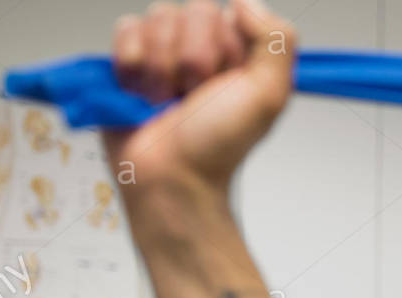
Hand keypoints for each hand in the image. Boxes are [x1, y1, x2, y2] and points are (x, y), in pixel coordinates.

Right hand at [102, 0, 295, 194]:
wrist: (171, 177)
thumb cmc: (218, 145)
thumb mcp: (268, 95)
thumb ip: (276, 41)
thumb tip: (245, 2)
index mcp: (238, 53)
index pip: (227, 12)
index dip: (223, 48)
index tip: (225, 84)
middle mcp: (202, 48)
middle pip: (190, 10)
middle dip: (192, 61)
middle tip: (194, 98)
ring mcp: (164, 52)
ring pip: (157, 19)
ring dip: (162, 68)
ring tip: (167, 102)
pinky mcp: (128, 60)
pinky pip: (125, 30)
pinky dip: (132, 65)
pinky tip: (141, 95)